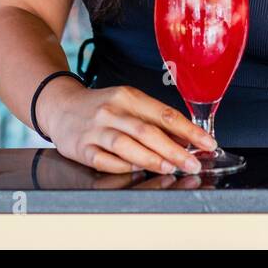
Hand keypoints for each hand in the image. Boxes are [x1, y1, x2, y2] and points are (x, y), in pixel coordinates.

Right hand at [38, 80, 215, 175]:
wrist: (60, 105)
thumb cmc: (101, 107)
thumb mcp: (128, 103)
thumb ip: (153, 119)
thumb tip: (186, 140)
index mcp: (128, 96)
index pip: (164, 114)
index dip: (189, 130)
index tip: (207, 143)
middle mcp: (112, 111)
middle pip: (147, 131)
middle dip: (174, 150)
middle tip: (193, 163)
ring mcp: (95, 129)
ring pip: (126, 146)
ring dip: (151, 159)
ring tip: (169, 168)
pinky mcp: (81, 147)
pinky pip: (104, 161)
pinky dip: (122, 167)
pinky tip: (135, 171)